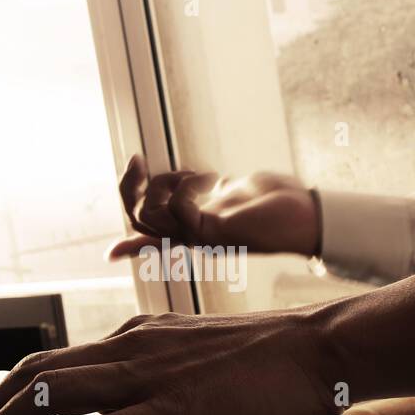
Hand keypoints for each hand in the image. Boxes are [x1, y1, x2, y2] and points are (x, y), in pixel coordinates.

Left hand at [0, 269, 414, 414]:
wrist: (318, 348)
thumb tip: (126, 401)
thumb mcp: (194, 355)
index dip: (10, 392)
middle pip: (32, 372)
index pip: (52, 359)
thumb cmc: (269, 357)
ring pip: (49, 395)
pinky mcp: (173, 409)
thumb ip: (155, 370)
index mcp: (135, 336)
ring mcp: (147, 375)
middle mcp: (129, 347)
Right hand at [108, 154, 319, 258]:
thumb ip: (213, 189)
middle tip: (137, 159)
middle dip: (129, 188)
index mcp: (194, 229)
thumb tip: (203, 179)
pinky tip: (211, 177)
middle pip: (139, 221)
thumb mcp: (236, 190)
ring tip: (194, 173)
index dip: (129, 246)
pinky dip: (186, 187)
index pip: (152, 240)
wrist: (306, 214)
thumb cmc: (276, 202)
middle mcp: (193, 237)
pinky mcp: (214, 232)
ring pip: (150, 217)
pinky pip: (178, 210)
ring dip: (162, 183)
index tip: (108, 255)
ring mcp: (201, 237)